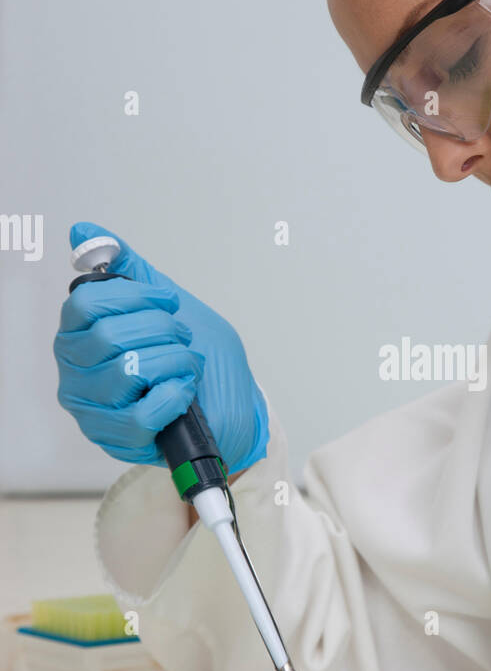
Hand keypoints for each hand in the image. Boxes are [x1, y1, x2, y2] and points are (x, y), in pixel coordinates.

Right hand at [54, 221, 268, 472]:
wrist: (234, 406)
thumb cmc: (199, 357)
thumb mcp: (166, 301)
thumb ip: (127, 269)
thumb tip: (83, 231)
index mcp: (80, 333)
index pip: (85, 303)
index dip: (136, 297)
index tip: (168, 302)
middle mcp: (76, 370)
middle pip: (109, 333)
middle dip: (163, 331)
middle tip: (182, 340)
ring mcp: (92, 408)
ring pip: (128, 369)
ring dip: (174, 363)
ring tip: (186, 368)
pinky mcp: (116, 439)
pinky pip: (141, 413)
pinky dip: (174, 396)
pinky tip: (184, 394)